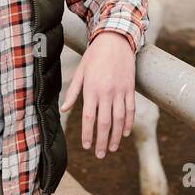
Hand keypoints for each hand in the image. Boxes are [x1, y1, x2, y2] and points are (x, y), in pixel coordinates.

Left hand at [60, 30, 135, 158]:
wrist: (115, 40)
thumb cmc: (94, 55)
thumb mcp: (80, 71)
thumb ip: (73, 92)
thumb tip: (64, 109)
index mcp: (91, 90)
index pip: (89, 118)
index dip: (88, 134)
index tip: (87, 146)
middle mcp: (106, 93)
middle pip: (105, 123)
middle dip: (102, 141)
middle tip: (100, 154)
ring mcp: (120, 91)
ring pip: (119, 119)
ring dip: (116, 136)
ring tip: (112, 148)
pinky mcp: (130, 88)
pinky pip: (130, 110)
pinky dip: (128, 123)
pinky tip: (124, 132)